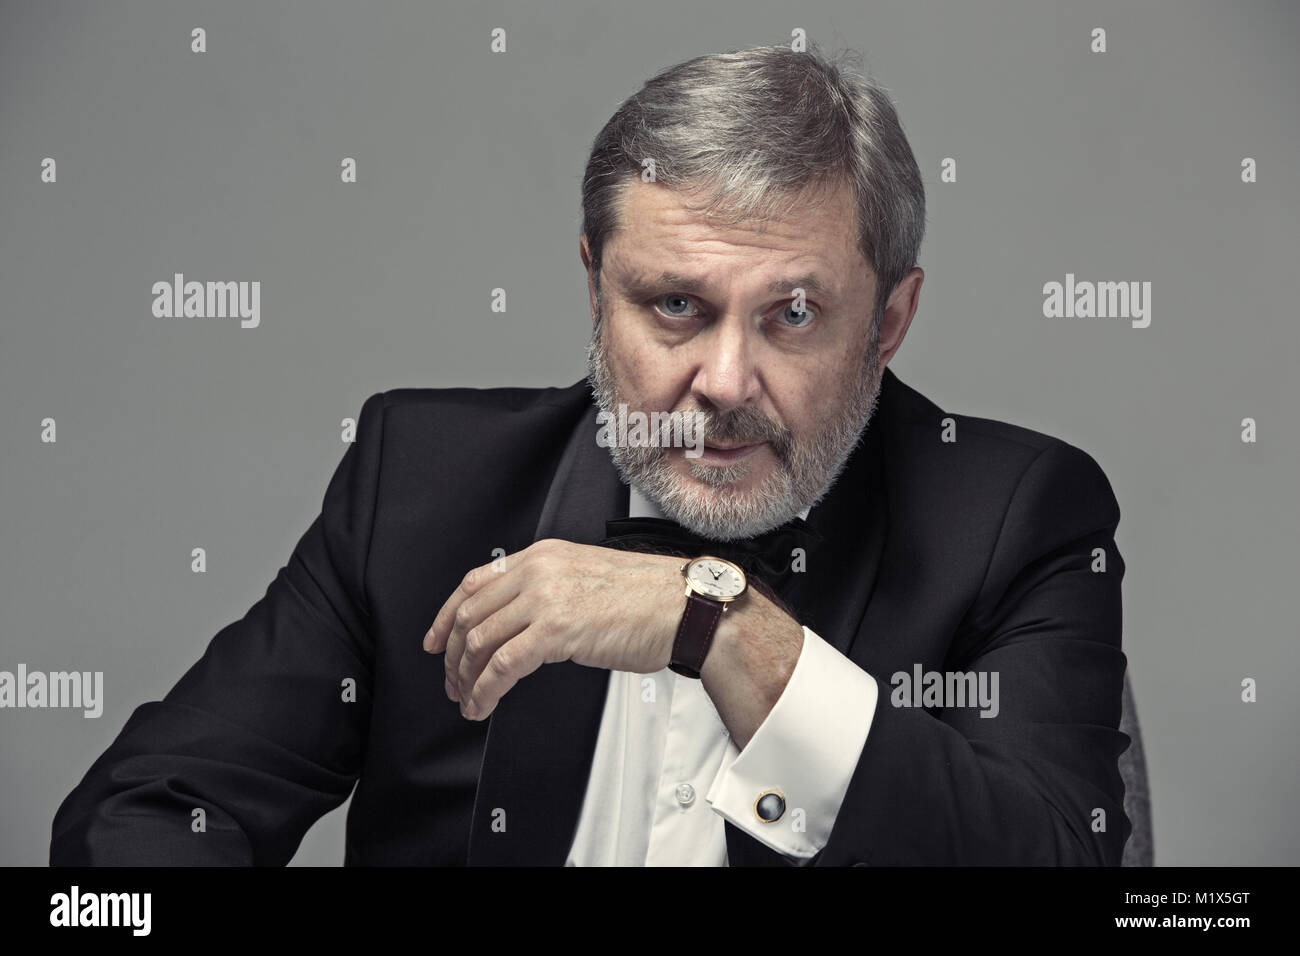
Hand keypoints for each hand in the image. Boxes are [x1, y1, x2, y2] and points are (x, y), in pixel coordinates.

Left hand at [422, 538, 686, 719]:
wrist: (683, 607)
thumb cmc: (649, 599)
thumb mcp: (588, 577)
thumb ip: (551, 591)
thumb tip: (521, 622)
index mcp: (543, 556)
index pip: (475, 582)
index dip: (446, 615)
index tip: (436, 640)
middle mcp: (538, 571)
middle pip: (470, 614)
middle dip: (453, 655)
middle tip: (452, 680)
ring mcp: (545, 599)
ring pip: (480, 641)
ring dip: (466, 677)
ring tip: (467, 699)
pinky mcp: (555, 631)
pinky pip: (502, 666)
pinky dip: (485, 690)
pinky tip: (484, 704)